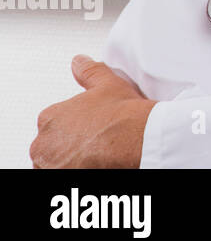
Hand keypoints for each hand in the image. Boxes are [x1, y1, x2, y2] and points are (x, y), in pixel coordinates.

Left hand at [30, 55, 156, 168]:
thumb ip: (88, 72)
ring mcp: (50, 164)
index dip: (76, 126)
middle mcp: (43, 143)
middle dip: (69, 145)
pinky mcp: (61, 178)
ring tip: (95, 155)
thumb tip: (79, 62)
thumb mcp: (107, 83)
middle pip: (52, 147)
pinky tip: (94, 164)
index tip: (91, 127)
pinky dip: (75, 169)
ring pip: (55, 164)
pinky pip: (62, 174)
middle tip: (95, 142)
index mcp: (49, 118)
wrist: (137, 136)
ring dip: (70, 160)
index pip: (54, 125)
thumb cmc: (122, 114)